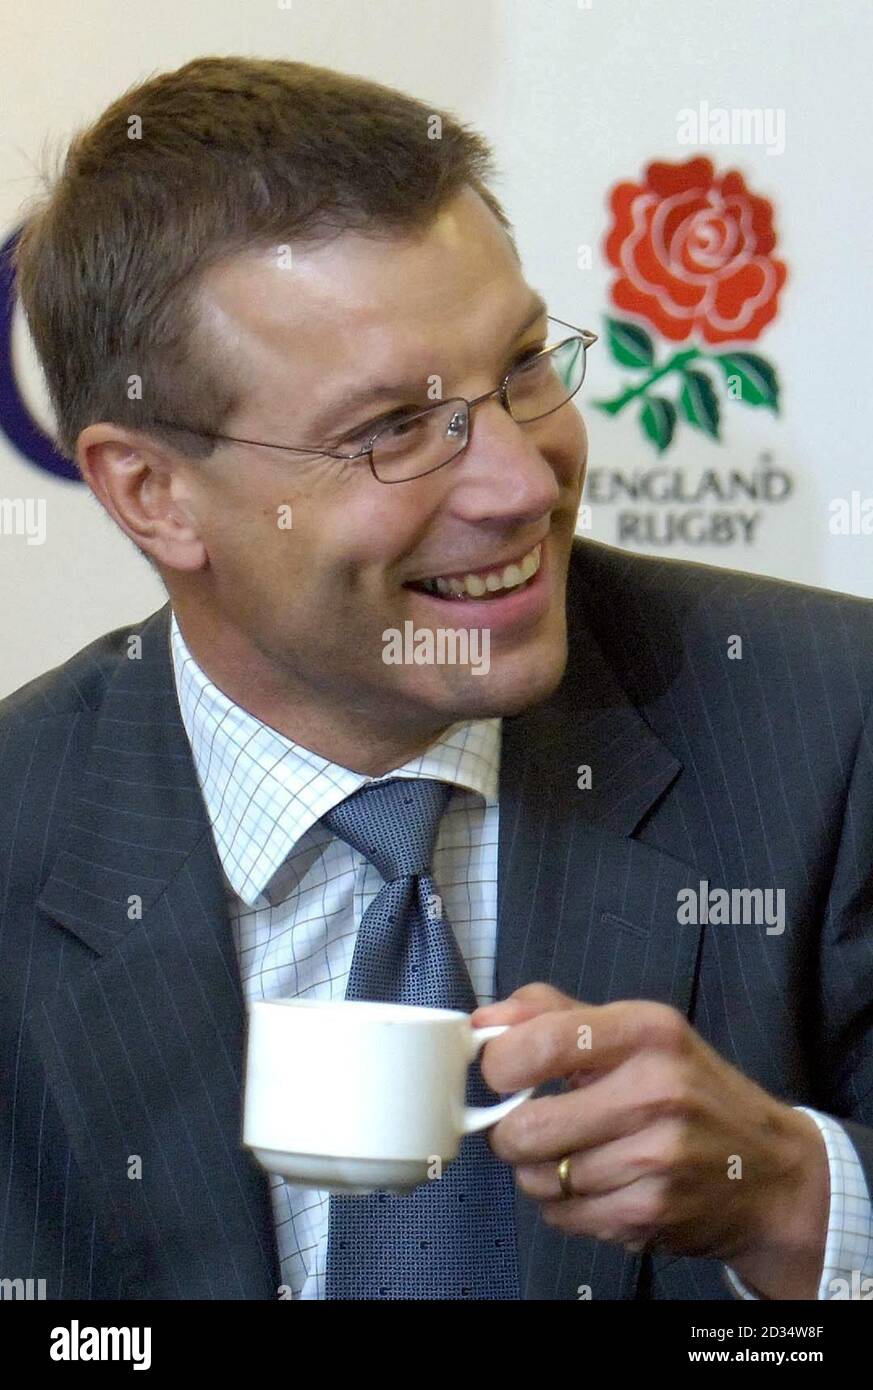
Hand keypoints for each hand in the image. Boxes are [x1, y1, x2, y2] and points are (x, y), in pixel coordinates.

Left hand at [472, 984, 829, 1298]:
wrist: (769, 1171)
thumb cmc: (690, 1092)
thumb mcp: (636, 1031)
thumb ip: (555, 1014)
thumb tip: (485, 1020)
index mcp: (647, 1031)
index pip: (541, 1041)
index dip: (498, 1062)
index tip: (499, 1072)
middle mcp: (656, 1090)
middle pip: (527, 1126)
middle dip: (510, 1132)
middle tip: (526, 1126)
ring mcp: (657, 1157)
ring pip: (539, 1178)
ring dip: (539, 1172)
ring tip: (572, 1156)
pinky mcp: (652, 1212)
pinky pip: (563, 1215)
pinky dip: (564, 1206)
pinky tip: (595, 1185)